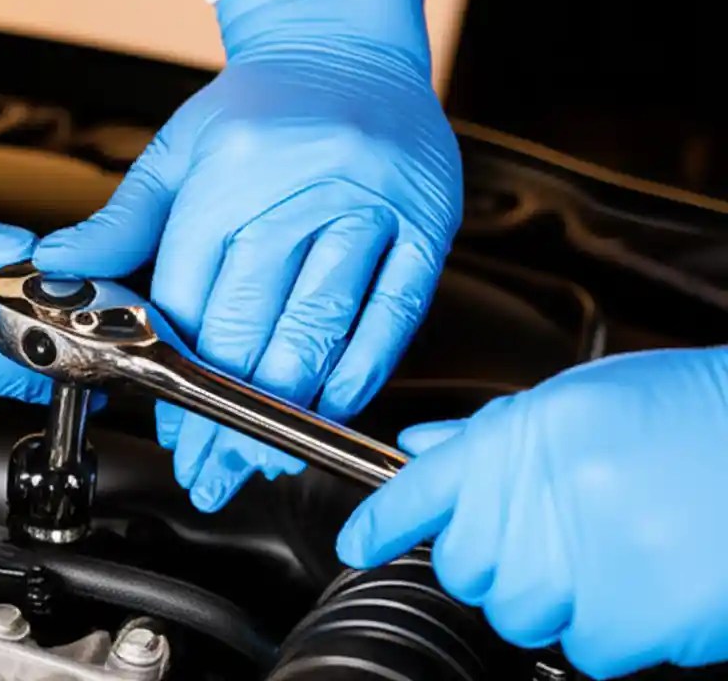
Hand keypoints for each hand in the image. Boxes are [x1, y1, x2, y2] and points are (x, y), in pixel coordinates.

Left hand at [33, 0, 461, 510]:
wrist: (348, 52)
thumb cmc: (260, 108)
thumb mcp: (179, 151)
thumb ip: (122, 221)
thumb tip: (59, 267)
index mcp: (233, 168)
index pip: (192, 293)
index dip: (174, 370)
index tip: (169, 422)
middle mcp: (307, 186)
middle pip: (253, 326)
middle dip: (223, 415)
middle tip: (208, 469)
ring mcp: (373, 208)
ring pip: (320, 331)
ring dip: (284, 412)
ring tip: (257, 462)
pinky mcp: (425, 226)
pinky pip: (391, 317)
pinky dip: (358, 373)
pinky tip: (325, 414)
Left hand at [336, 346, 727, 678]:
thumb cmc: (697, 417)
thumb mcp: (588, 402)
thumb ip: (496, 431)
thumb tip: (423, 443)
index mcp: (525, 436)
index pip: (421, 486)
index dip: (381, 521)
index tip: (358, 542)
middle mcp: (542, 498)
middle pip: (464, 568)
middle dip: (500, 561)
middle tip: (558, 534)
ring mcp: (584, 563)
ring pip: (519, 614)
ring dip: (558, 597)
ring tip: (619, 550)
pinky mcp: (630, 620)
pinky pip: (585, 649)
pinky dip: (614, 630)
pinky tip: (651, 582)